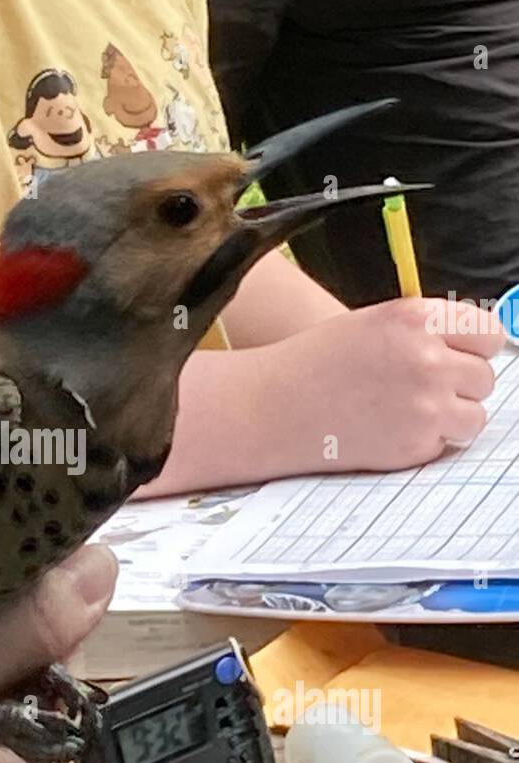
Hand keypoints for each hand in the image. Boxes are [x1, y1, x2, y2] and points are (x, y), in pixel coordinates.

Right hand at [278, 298, 504, 471]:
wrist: (275, 407)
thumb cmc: (317, 364)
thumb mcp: (375, 325)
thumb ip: (426, 331)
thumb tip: (473, 351)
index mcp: (416, 319)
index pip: (487, 333)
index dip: (475, 348)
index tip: (462, 357)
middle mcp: (427, 359)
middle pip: (484, 377)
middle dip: (460, 385)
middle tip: (423, 390)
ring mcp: (425, 405)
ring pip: (475, 415)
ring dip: (452, 416)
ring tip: (410, 412)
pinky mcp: (417, 443)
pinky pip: (447, 443)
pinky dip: (428, 441)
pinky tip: (392, 429)